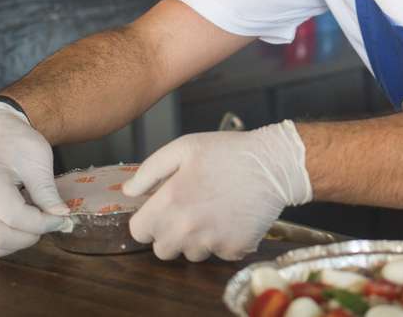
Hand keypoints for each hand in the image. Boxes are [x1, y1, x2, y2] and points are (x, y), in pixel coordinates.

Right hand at [0, 103, 73, 256]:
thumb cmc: (15, 142)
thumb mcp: (37, 160)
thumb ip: (47, 192)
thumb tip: (62, 217)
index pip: (15, 217)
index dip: (44, 222)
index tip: (63, 216)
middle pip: (2, 238)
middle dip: (33, 234)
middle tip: (50, 218)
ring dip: (22, 240)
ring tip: (36, 218)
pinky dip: (12, 239)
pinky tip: (24, 221)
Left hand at [123, 121, 311, 261]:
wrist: (273, 165)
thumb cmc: (228, 152)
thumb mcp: (183, 148)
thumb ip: (149, 171)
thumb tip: (128, 192)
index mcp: (170, 201)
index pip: (138, 232)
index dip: (147, 221)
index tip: (159, 211)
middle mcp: (187, 227)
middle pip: (161, 250)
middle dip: (168, 234)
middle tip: (185, 213)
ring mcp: (212, 241)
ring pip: (190, 255)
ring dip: (195, 240)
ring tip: (210, 214)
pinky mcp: (234, 249)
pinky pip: (218, 254)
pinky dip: (222, 242)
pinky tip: (229, 219)